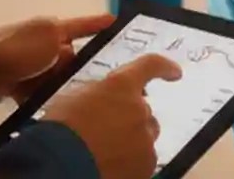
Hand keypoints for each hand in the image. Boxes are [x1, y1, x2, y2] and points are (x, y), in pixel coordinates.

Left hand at [0, 14, 113, 102]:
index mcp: (54, 29)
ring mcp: (33, 66)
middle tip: (100, 87)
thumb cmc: (17, 47)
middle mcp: (45, 46)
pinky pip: (41, 95)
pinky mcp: (21, 85)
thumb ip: (67, 49)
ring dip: (62, 90)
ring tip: (77, 103)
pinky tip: (55, 112)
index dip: (100, 24)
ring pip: (58, 80)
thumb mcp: (50, 40)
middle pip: (73, 60)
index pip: (84, 25)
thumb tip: (70, 58)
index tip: (117, 22)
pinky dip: (45, 101)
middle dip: (80, 72)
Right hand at [42, 53, 183, 178]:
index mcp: (121, 86)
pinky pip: (142, 162)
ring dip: (130, 141)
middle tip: (107, 130)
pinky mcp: (145, 167)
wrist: (59, 165)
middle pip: (143, 112)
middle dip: (129, 118)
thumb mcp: (72, 97)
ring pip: (144, 138)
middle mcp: (139, 110)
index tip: (174, 72)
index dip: (164, 67)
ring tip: (103, 152)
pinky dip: (130, 163)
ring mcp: (144, 140)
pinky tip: (108, 166)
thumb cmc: (59, 130)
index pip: (150, 66)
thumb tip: (106, 97)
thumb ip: (97, 92)